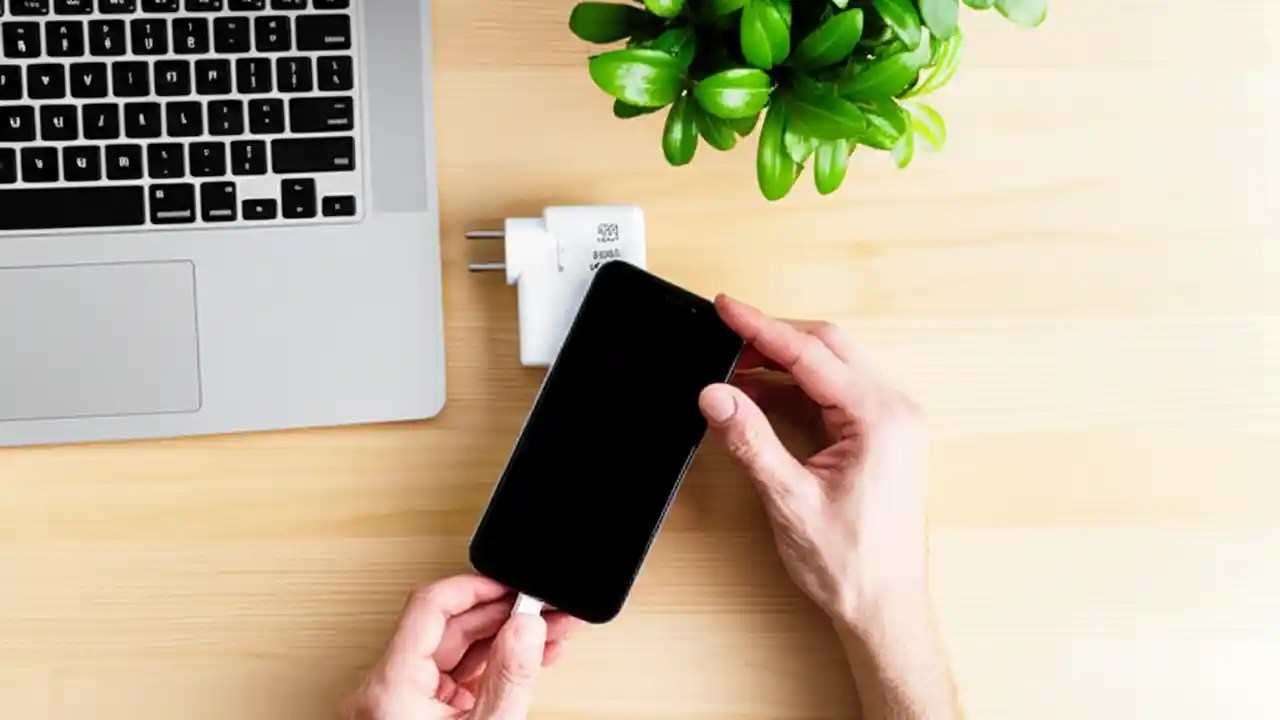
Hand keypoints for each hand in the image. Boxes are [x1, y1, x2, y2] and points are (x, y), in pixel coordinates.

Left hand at [343, 575, 581, 719]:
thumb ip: (508, 679)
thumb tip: (524, 629)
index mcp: (390, 687)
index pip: (430, 607)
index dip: (476, 586)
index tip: (513, 585)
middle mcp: (386, 692)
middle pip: (447, 628)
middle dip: (502, 615)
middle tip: (544, 609)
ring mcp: (398, 707)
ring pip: (454, 654)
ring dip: (503, 641)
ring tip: (549, 634)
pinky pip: (453, 680)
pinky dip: (490, 669)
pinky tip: (527, 661)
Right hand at [698, 296, 928, 627]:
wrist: (884, 608)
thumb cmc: (852, 565)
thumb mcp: (790, 500)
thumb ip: (751, 440)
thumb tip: (716, 396)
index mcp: (880, 419)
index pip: (811, 355)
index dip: (761, 328)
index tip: (726, 308)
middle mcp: (894, 412)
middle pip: (827, 347)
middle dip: (772, 337)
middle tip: (725, 332)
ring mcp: (891, 422)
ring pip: (832, 366)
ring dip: (784, 362)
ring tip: (734, 365)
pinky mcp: (880, 436)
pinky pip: (835, 393)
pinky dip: (797, 387)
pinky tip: (762, 393)